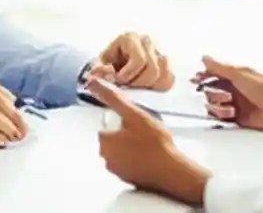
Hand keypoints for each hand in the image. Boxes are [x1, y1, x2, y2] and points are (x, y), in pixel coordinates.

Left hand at [88, 78, 209, 205]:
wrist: (171, 171)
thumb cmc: (153, 142)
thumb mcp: (134, 113)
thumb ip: (113, 98)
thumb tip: (91, 82)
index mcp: (104, 141)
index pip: (107, 124)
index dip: (123, 120)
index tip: (137, 122)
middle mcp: (106, 158)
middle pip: (113, 138)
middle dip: (126, 133)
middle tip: (145, 131)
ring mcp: (117, 171)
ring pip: (122, 150)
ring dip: (132, 146)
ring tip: (149, 143)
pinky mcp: (128, 179)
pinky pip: (130, 163)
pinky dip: (137, 159)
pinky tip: (150, 155)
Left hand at [98, 32, 173, 89]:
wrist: (114, 66)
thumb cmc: (107, 64)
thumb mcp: (100, 66)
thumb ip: (100, 71)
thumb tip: (96, 76)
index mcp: (130, 38)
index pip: (139, 60)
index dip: (129, 74)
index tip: (120, 80)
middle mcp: (147, 41)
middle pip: (153, 70)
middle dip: (138, 83)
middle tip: (127, 85)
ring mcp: (159, 51)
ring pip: (163, 75)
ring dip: (148, 86)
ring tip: (135, 86)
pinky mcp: (166, 63)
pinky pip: (169, 79)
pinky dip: (158, 87)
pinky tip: (145, 87)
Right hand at [194, 55, 262, 133]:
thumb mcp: (240, 74)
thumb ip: (220, 67)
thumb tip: (205, 58)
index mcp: (236, 76)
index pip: (213, 74)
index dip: (204, 76)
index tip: (197, 79)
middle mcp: (235, 90)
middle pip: (210, 91)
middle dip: (212, 93)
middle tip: (222, 94)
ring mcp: (236, 104)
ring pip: (214, 105)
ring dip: (217, 106)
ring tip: (228, 105)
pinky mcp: (238, 119)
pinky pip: (221, 118)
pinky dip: (222, 115)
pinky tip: (230, 113)